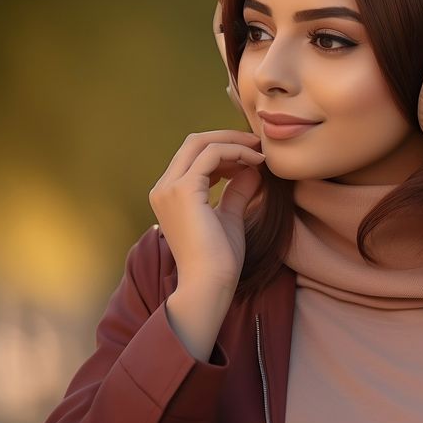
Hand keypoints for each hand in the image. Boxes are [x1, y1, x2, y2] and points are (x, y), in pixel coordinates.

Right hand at [148, 130, 265, 297]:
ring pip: (201, 143)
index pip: (193, 156)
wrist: (209, 284)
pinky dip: (236, 152)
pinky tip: (257, 162)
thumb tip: (253, 169)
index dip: (224, 150)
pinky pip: (212, 155)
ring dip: (234, 143)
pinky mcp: (184, 190)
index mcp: (169, 194)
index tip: (252, 156)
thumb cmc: (219, 260)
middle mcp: (163, 187)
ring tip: (260, 153)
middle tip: (257, 144)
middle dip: (228, 138)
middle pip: (194, 142)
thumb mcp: (229, 217)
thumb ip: (236, 191)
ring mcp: (169, 187)